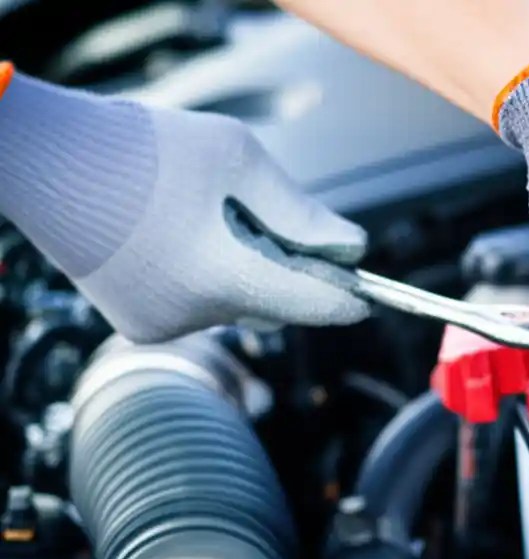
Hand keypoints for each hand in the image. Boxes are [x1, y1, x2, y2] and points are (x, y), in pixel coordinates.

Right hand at [0, 73, 368, 343]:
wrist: (47, 160)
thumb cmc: (143, 149)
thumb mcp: (239, 162)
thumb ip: (301, 212)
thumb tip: (352, 248)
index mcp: (225, 276)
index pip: (310, 304)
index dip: (344, 298)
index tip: (368, 296)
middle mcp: (194, 314)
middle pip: (273, 303)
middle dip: (287, 270)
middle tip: (277, 224)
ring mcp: (161, 325)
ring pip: (236, 306)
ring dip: (244, 272)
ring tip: (213, 218)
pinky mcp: (138, 325)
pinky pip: (198, 309)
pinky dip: (207, 280)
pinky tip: (182, 238)